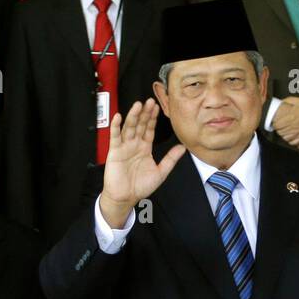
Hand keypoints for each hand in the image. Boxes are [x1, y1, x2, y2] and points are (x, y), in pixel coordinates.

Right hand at [99, 101, 184, 229]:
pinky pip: (115, 137)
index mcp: (145, 148)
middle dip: (145, 113)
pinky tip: (118, 117)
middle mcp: (134, 144)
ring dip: (133, 116)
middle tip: (150, 101)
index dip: (153, 118)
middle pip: (140, 125)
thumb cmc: (140, 186)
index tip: (158, 107)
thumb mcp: (160, 172)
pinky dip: (116, 126)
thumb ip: (171, 159)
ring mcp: (124, 146)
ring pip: (129, 127)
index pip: (149, 129)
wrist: (126, 198)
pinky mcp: (114, 151)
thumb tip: (183, 148)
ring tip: (138, 105)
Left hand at [272, 98, 298, 146]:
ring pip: (285, 138)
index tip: (274, 121)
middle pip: (280, 132)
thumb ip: (287, 101)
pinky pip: (293, 142)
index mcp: (291, 116)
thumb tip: (280, 102)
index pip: (276, 124)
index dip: (274, 123)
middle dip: (278, 129)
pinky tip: (290, 136)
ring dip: (283, 134)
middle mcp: (294, 125)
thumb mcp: (298, 100)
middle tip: (279, 126)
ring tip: (284, 131)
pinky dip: (290, 140)